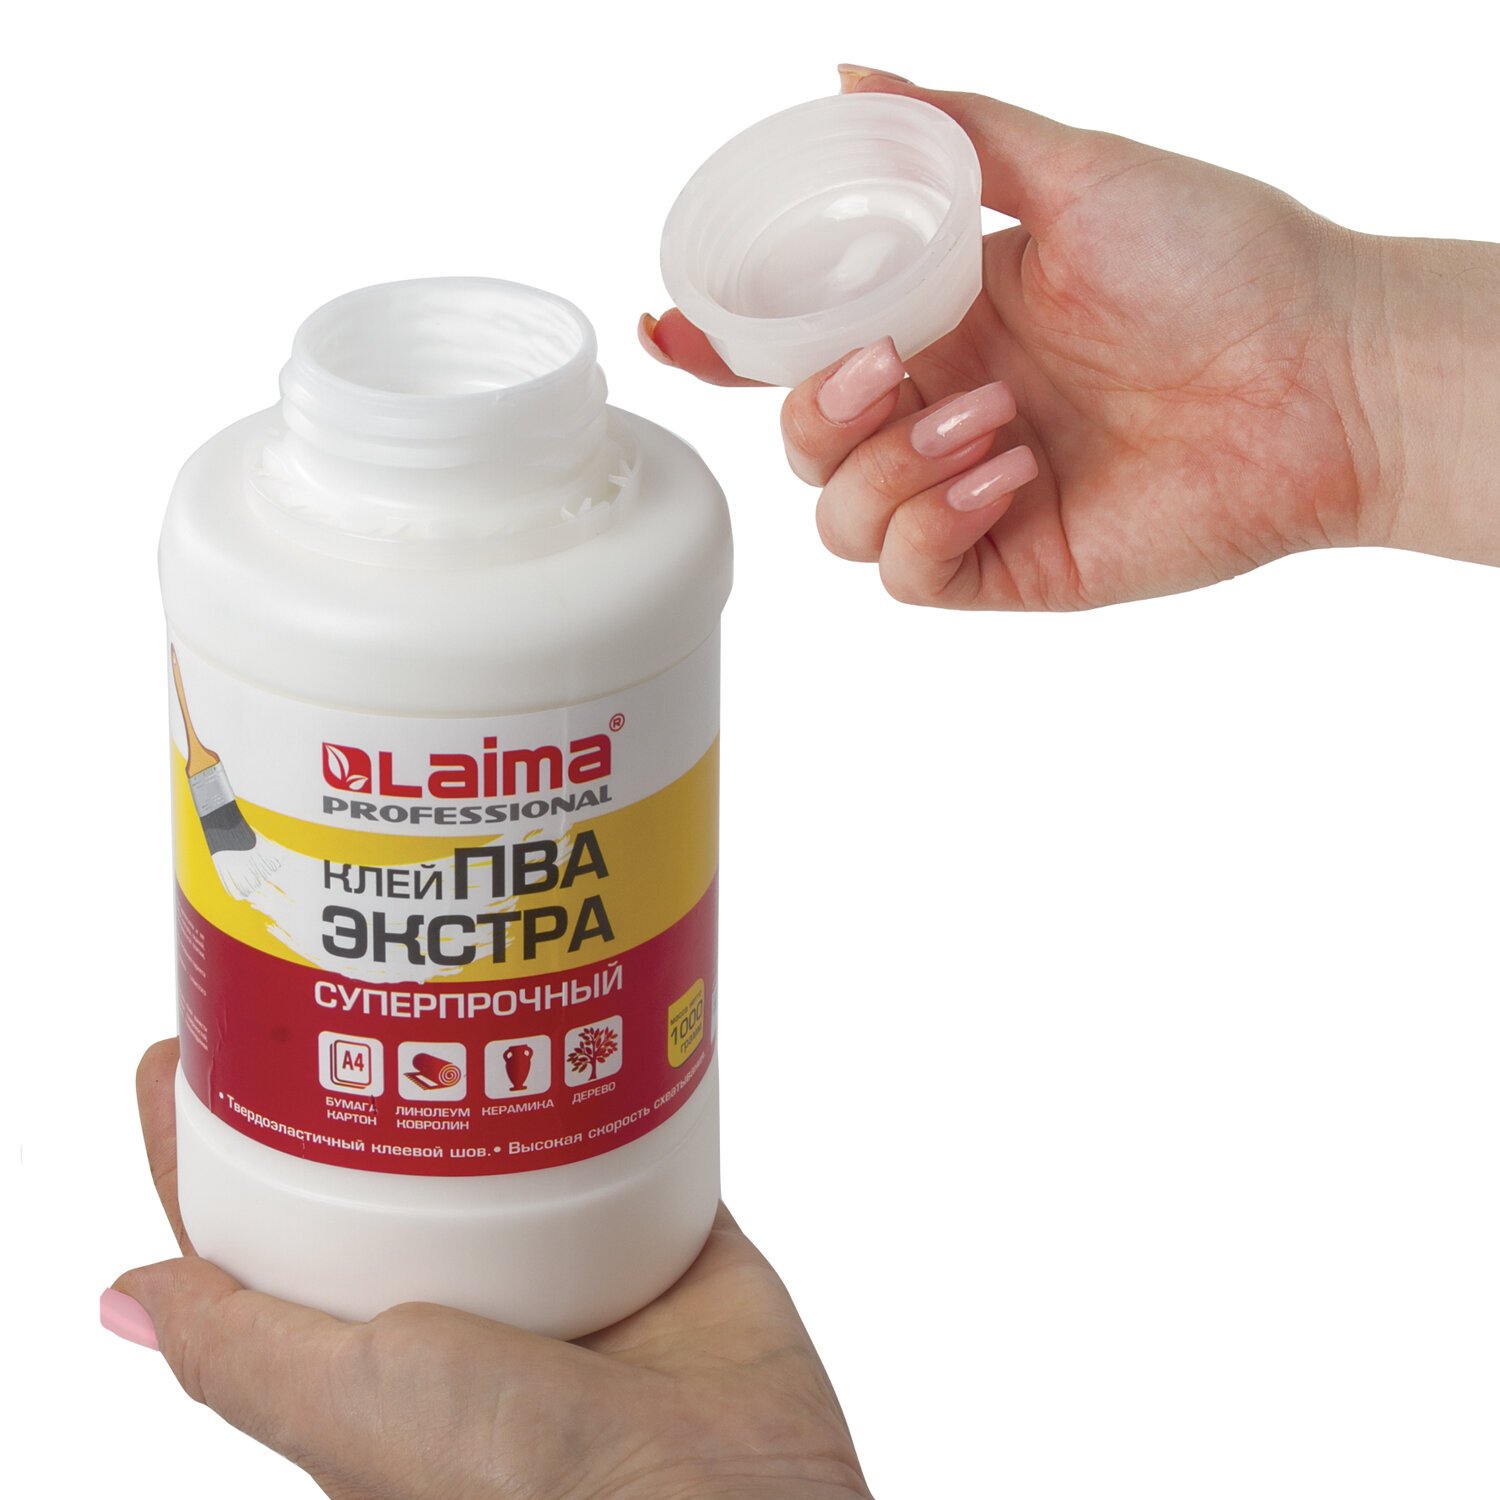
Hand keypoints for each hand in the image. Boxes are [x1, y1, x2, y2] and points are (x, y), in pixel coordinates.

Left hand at [104, 1040, 869, 1499]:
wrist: (716, 1499)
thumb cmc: (523, 1483)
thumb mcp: (348, 1408)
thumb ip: (242, 1350)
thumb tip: (128, 1302)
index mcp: (382, 1352)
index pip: (278, 1224)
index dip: (228, 1136)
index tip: (193, 1048)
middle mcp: (471, 1302)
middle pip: (398, 1159)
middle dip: (363, 1070)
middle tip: (335, 975)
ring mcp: (572, 1265)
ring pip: (513, 1135)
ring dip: (493, 1060)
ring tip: (460, 972)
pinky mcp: (662, 1231)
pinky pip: (630, 1131)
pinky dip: (612, 1074)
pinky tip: (589, 1012)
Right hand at [643, 67, 1499, 607]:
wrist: (1320, 372)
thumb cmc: (1219, 260)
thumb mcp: (1078, 172)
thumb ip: (956, 135)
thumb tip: (847, 81)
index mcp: (944, 320)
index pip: (803, 344)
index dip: (726, 346)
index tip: (675, 328)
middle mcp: (943, 407)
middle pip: (801, 439)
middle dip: (818, 410)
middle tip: (893, 369)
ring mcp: (968, 492)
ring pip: (837, 517)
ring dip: (892, 468)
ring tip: (999, 420)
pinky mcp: (1002, 561)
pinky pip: (904, 572)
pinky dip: (933, 522)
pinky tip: (1012, 475)